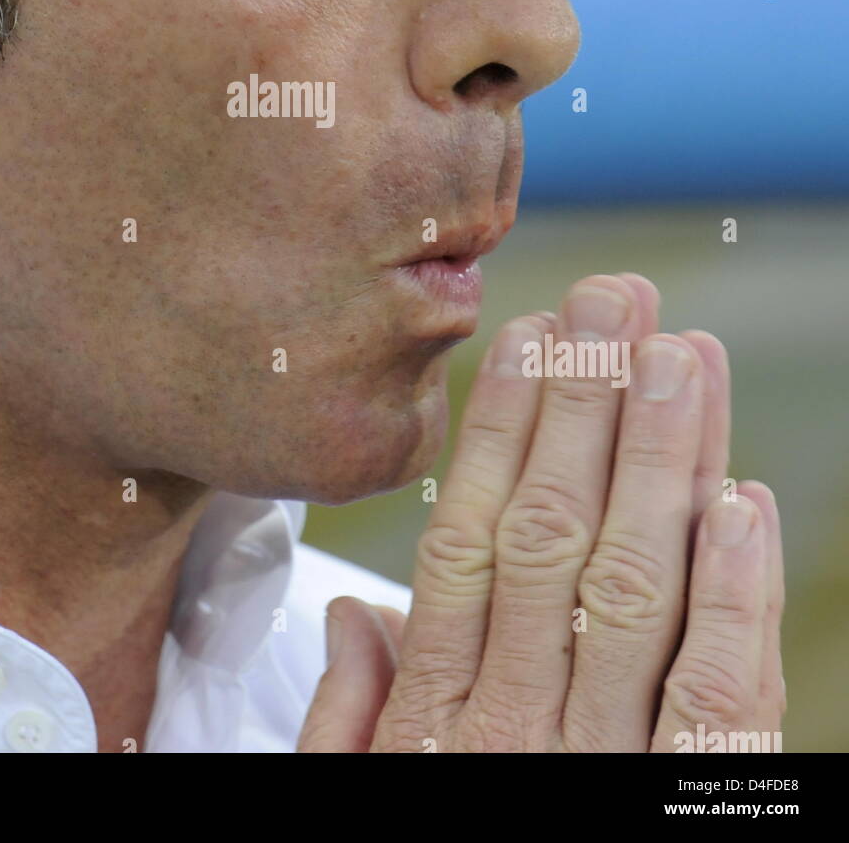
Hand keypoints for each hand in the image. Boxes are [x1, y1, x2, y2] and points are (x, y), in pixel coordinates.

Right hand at [298, 273, 784, 751]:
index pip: (465, 540)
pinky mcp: (685, 800)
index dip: (499, 429)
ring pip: (634, 587)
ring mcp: (605, 763)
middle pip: (552, 536)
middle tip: (612, 299)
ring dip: (661, 459)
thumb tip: (350, 612)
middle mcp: (518, 726)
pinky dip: (734, 593)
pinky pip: (715, 693)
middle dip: (584, 405)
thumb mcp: (358, 798)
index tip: (527, 337)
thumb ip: (351, 716)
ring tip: (680, 353)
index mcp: (437, 716)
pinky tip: (740, 500)